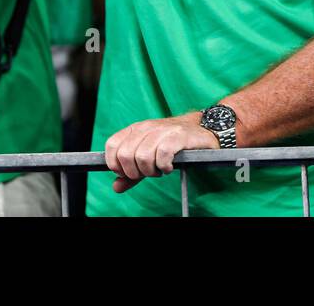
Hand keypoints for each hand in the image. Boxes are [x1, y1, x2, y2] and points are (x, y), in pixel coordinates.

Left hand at [104, 112, 219, 193]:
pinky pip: (162, 154)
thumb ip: (131, 172)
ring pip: (143, 156)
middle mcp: (146, 127)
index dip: (116, 164)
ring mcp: (162, 130)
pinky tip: (168, 166)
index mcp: (135, 129)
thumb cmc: (172, 143)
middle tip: (147, 172)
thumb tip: (116, 187)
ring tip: (159, 169)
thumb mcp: (148, 155)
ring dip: (151, 170)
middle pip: (126, 154)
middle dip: (135, 172)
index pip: (112, 145)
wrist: (201, 128)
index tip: (128, 173)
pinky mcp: (178, 136)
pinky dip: (164, 166)